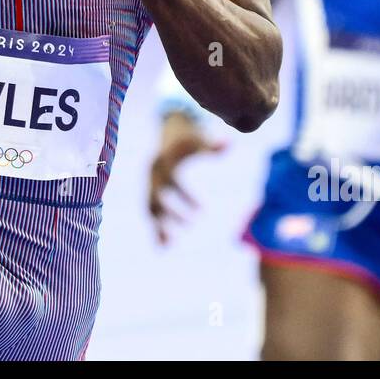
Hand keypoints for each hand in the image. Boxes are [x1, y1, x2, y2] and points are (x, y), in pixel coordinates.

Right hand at [147, 111, 225, 244]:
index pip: (173, 182)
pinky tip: (163, 246)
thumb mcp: (198, 139)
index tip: (203, 210)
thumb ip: (211, 145)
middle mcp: (152, 174)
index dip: (186, 196)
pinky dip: (156, 228)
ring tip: (168, 245)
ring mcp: (149, 183)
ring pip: (150, 208)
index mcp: (162, 162)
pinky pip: (152, 212)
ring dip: (158, 226)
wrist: (169, 132)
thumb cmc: (188, 138)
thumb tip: (230, 144)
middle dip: (171, 213)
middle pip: (156, 197)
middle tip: (191, 225)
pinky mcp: (151, 191)